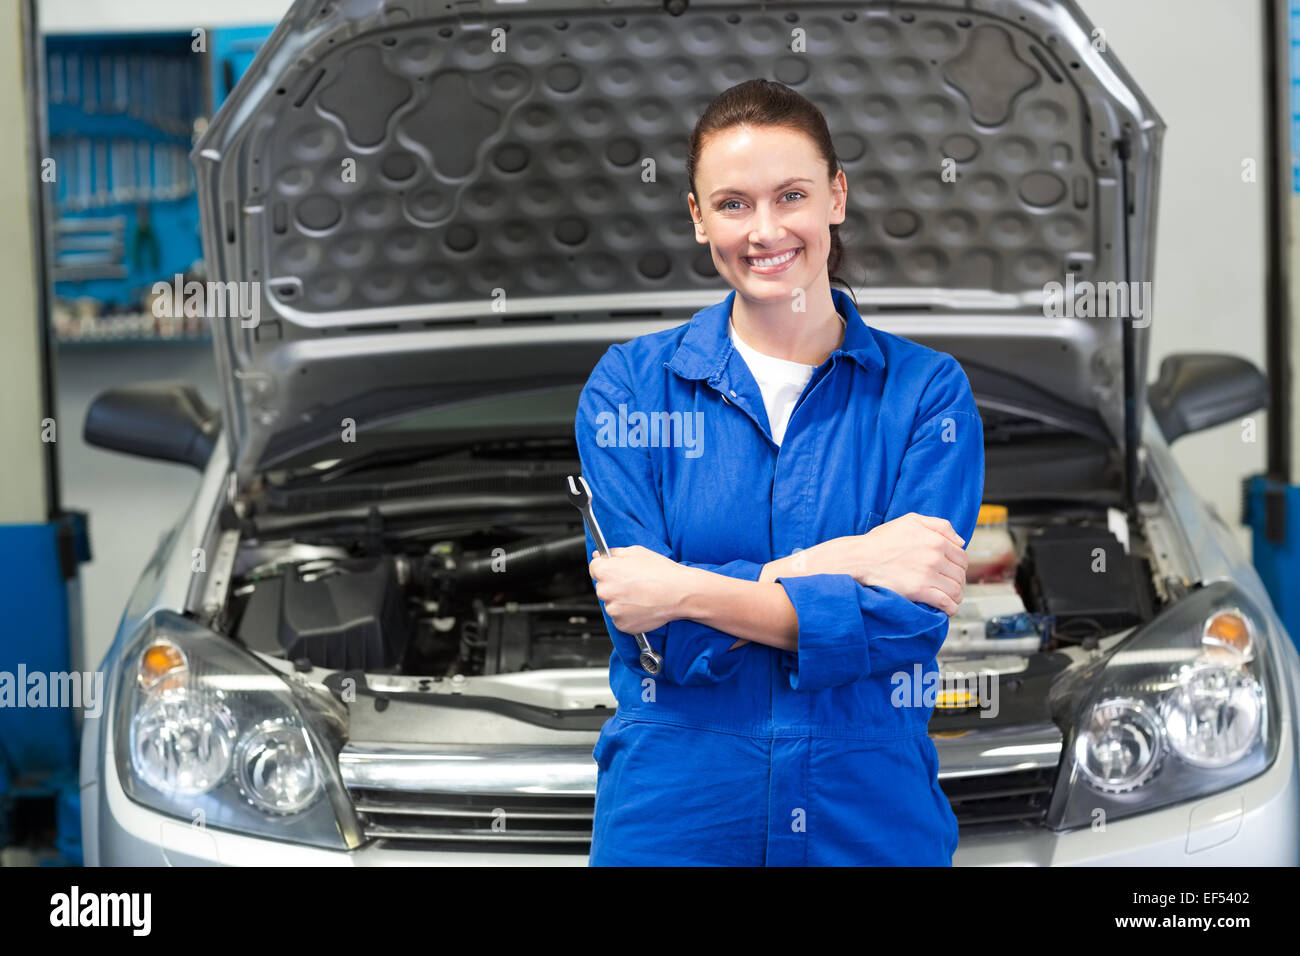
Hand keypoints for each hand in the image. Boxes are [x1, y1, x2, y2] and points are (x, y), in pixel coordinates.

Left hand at [588, 545, 695, 635]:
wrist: (679, 593)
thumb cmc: (661, 572)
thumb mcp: (637, 552)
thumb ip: (614, 553)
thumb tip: (599, 555)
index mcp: (606, 571)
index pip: (594, 568)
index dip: (606, 568)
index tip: (616, 570)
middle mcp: (605, 591)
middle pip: (602, 587)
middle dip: (614, 585)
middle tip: (634, 584)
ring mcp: (613, 610)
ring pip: (612, 604)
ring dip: (621, 601)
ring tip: (641, 596)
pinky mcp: (622, 624)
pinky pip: (620, 618)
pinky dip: (628, 614)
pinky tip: (642, 606)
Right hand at [813, 513, 968, 615]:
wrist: (861, 558)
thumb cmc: (882, 540)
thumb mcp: (911, 521)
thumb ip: (939, 525)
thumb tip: (960, 541)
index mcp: (936, 539)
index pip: (962, 556)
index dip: (960, 565)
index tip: (954, 571)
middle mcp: (935, 557)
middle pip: (960, 574)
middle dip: (959, 581)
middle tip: (952, 585)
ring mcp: (928, 574)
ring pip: (955, 589)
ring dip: (956, 595)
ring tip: (951, 598)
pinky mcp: (919, 590)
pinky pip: (945, 602)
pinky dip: (950, 607)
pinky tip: (948, 608)